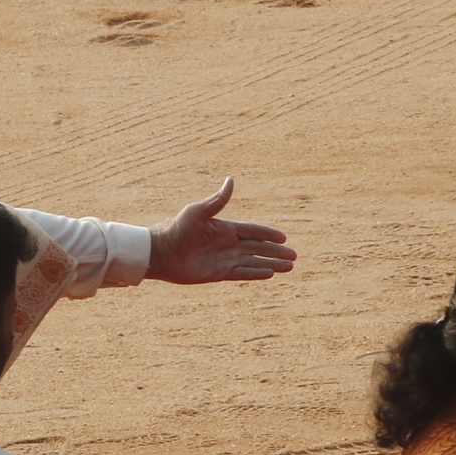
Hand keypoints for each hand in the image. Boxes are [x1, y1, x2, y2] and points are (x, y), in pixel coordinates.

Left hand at [146, 178, 295, 282]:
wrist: (161, 253)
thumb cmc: (177, 229)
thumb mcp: (198, 212)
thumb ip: (217, 200)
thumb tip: (231, 180)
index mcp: (226, 228)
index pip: (253, 231)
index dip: (269, 234)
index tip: (284, 238)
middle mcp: (228, 244)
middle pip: (258, 248)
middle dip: (276, 252)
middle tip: (294, 256)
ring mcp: (225, 260)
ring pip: (254, 262)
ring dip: (271, 264)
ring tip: (289, 267)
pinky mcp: (218, 274)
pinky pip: (242, 274)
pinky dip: (256, 274)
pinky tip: (270, 274)